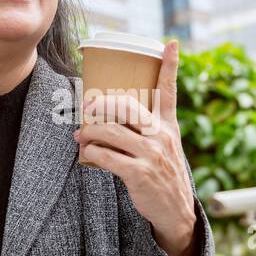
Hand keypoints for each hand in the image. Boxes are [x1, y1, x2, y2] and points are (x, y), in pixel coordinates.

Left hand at [74, 39, 197, 255]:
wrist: (176, 212)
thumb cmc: (164, 177)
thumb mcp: (167, 149)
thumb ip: (149, 131)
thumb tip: (114, 118)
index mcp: (169, 127)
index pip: (170, 91)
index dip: (170, 66)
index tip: (170, 43)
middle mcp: (162, 136)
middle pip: (127, 106)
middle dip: (101, 104)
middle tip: (86, 108)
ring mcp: (151, 155)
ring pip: (111, 132)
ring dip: (89, 132)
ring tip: (79, 136)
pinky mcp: (139, 174)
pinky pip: (107, 157)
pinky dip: (92, 153)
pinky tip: (86, 154)